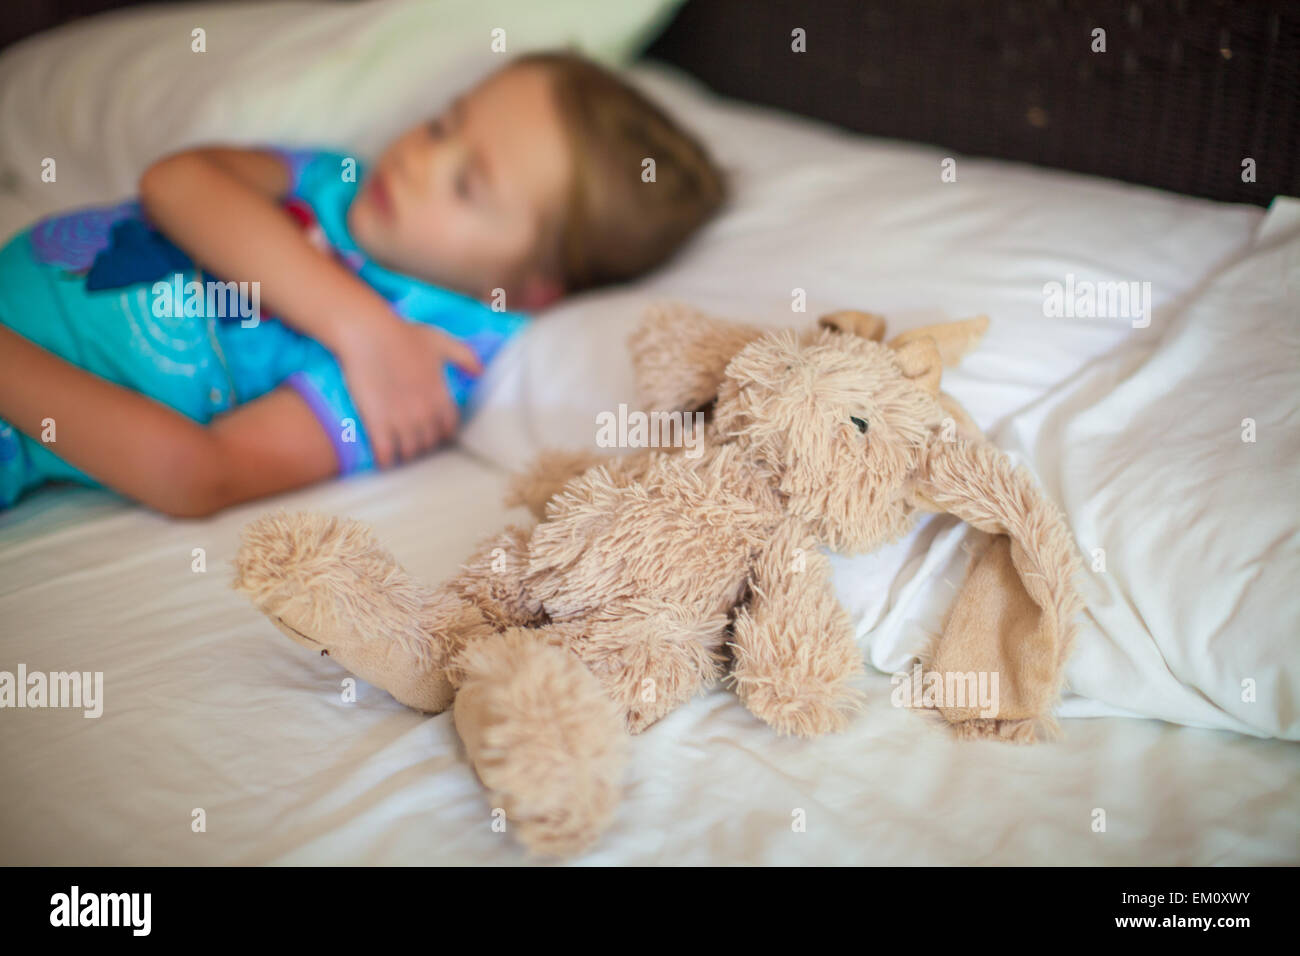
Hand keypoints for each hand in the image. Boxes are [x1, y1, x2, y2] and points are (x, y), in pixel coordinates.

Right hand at [339, 316, 482, 468]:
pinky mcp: (378, 424)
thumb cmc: (404, 334)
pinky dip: (386, 462)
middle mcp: (425, 414)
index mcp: (441, 397)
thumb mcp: (441, 342)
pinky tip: (384, 463)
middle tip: (415, 444)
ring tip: (400, 455)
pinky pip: (386, 455)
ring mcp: (402, 421)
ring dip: (406, 456)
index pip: (450, 429)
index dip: (443, 433)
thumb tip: (480, 372)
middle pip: (430, 444)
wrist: (368, 334)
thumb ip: (465, 357)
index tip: (435, 434)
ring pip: (410, 453)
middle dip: (425, 446)